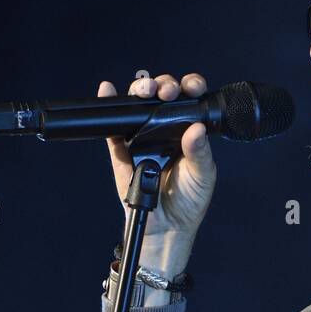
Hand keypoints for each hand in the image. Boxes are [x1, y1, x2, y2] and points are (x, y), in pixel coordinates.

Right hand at [98, 69, 216, 264]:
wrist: (166, 226)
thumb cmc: (188, 201)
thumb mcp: (202, 175)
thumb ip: (200, 152)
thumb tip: (196, 129)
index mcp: (188, 130)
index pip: (189, 100)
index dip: (190, 87)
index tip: (191, 88)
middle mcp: (165, 128)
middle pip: (161, 94)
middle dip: (164, 85)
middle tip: (166, 92)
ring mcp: (142, 135)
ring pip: (138, 103)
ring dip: (140, 89)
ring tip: (145, 91)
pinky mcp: (122, 148)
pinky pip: (113, 124)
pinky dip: (109, 103)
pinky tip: (108, 90)